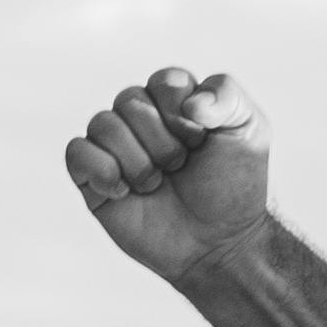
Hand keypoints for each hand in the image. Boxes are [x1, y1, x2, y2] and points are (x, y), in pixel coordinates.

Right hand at [65, 67, 270, 287]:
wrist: (217, 245)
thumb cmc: (233, 188)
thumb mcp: (250, 131)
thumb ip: (227, 94)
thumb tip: (188, 101)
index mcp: (174, 100)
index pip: (164, 82)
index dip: (181, 113)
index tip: (201, 141)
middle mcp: (140, 118)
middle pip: (130, 100)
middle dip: (162, 141)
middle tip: (180, 166)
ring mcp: (114, 148)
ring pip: (102, 123)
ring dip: (137, 160)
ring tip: (156, 184)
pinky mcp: (92, 179)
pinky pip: (76, 152)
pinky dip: (101, 170)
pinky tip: (124, 192)